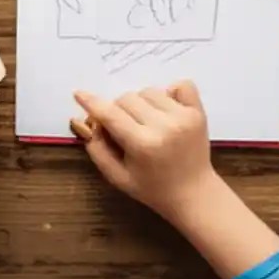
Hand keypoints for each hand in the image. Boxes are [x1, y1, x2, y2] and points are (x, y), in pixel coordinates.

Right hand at [73, 80, 278, 278]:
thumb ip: (96, 148)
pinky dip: (170, 92)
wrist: (194, 193)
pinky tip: (166, 108)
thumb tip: (87, 120)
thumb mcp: (116, 176)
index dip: (91, 102)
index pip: (110, 114)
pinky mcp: (198, 113)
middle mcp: (164, 126)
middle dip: (118, 110)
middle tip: (123, 127)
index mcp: (142, 144)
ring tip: (146, 121)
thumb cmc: (151, 188)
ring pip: (148, 91)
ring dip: (141, 103)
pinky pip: (182, 85)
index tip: (80, 94)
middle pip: (126, 98)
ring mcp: (184, 117)